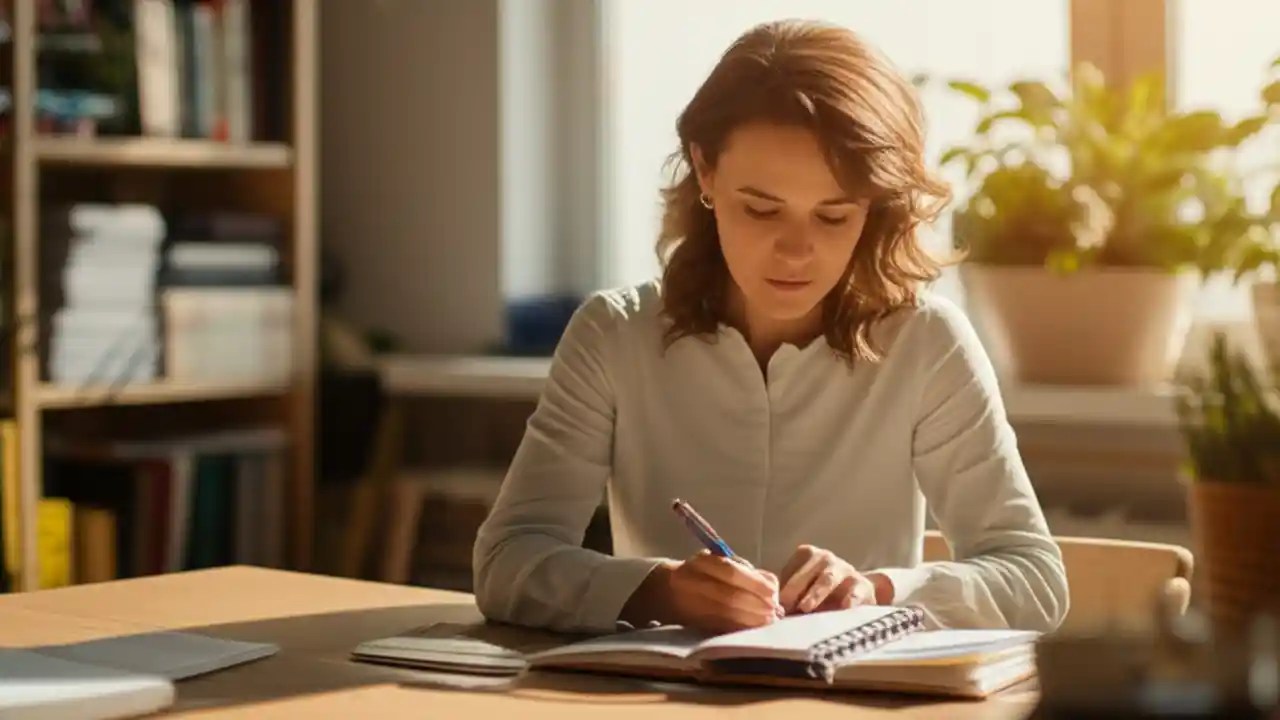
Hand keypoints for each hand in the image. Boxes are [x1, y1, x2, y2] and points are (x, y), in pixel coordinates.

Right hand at [622, 551, 782, 633]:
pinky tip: (752, 628)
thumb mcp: (717, 562)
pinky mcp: (692, 622)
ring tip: (767, 621)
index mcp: (701, 562)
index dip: (755, 583)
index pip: (732, 571)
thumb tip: (772, 584)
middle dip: (757, 605)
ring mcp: (690, 603)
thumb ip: (744, 569)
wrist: (662, 590)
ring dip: (751, 620)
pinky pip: (719, 627)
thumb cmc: (699, 573)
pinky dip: (739, 628)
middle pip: (730, 596)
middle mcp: (693, 581)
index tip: (773, 592)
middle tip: (774, 612)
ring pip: (725, 614)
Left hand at [778, 545, 886, 613]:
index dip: (782, 586)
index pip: (792, 568)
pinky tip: (844, 607)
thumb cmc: (820, 591)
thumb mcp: (803, 588)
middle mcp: (826, 558)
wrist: (857, 592)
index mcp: (808, 554)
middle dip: (795, 589)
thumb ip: (788, 596)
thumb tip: (773, 611)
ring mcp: (845, 569)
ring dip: (815, 593)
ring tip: (805, 607)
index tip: (774, 602)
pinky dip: (849, 599)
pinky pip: (855, 591)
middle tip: (784, 605)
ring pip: (828, 579)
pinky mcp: (862, 585)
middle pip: (809, 572)